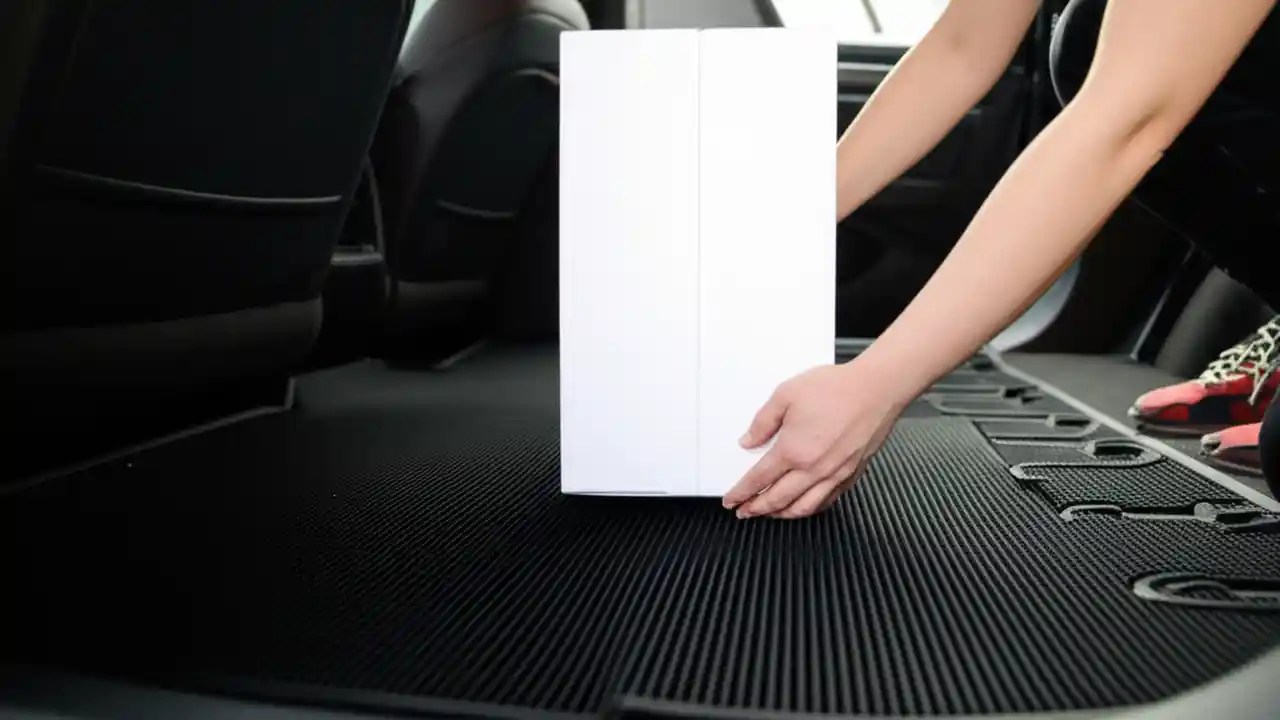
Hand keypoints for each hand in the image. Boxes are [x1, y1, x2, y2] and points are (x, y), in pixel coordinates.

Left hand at [723, 360, 907, 518]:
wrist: (876, 389)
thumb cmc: (835, 389)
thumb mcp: (786, 394)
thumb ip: (763, 422)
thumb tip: (748, 442)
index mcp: (792, 451)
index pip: (759, 480)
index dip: (742, 493)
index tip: (731, 500)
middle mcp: (813, 469)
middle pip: (778, 499)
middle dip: (757, 509)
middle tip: (745, 512)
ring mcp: (834, 475)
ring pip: (803, 507)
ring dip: (782, 514)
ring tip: (770, 513)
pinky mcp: (851, 475)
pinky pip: (826, 501)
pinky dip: (809, 509)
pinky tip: (802, 505)